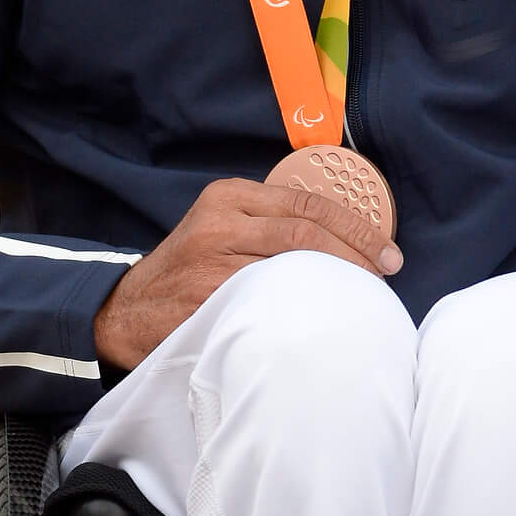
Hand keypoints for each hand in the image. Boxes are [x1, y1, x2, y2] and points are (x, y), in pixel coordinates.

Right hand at [94, 175, 402, 373]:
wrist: (128, 311)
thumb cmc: (189, 271)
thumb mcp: (221, 229)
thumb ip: (269, 225)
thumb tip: (345, 240)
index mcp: (229, 197)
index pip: (307, 204)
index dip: (355, 227)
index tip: (387, 250)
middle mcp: (220, 221)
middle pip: (305, 230)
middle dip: (356, 252)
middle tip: (386, 274)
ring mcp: (211, 261)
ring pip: (291, 264)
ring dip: (336, 282)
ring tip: (364, 296)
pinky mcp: (206, 299)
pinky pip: (268, 301)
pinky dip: (303, 308)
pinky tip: (326, 318)